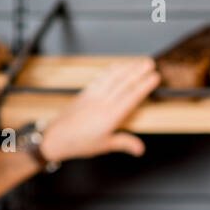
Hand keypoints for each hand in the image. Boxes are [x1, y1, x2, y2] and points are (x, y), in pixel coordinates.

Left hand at [40, 57, 160, 161]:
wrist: (56, 137)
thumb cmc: (78, 142)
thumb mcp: (105, 146)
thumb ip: (124, 143)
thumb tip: (140, 148)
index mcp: (110, 116)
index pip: (131, 96)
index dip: (144, 85)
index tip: (153, 77)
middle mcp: (102, 102)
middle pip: (123, 82)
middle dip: (138, 71)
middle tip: (149, 63)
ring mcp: (93, 95)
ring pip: (112, 77)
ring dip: (126, 68)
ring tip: (136, 62)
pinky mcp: (85, 93)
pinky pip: (100, 78)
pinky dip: (110, 71)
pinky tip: (116, 67)